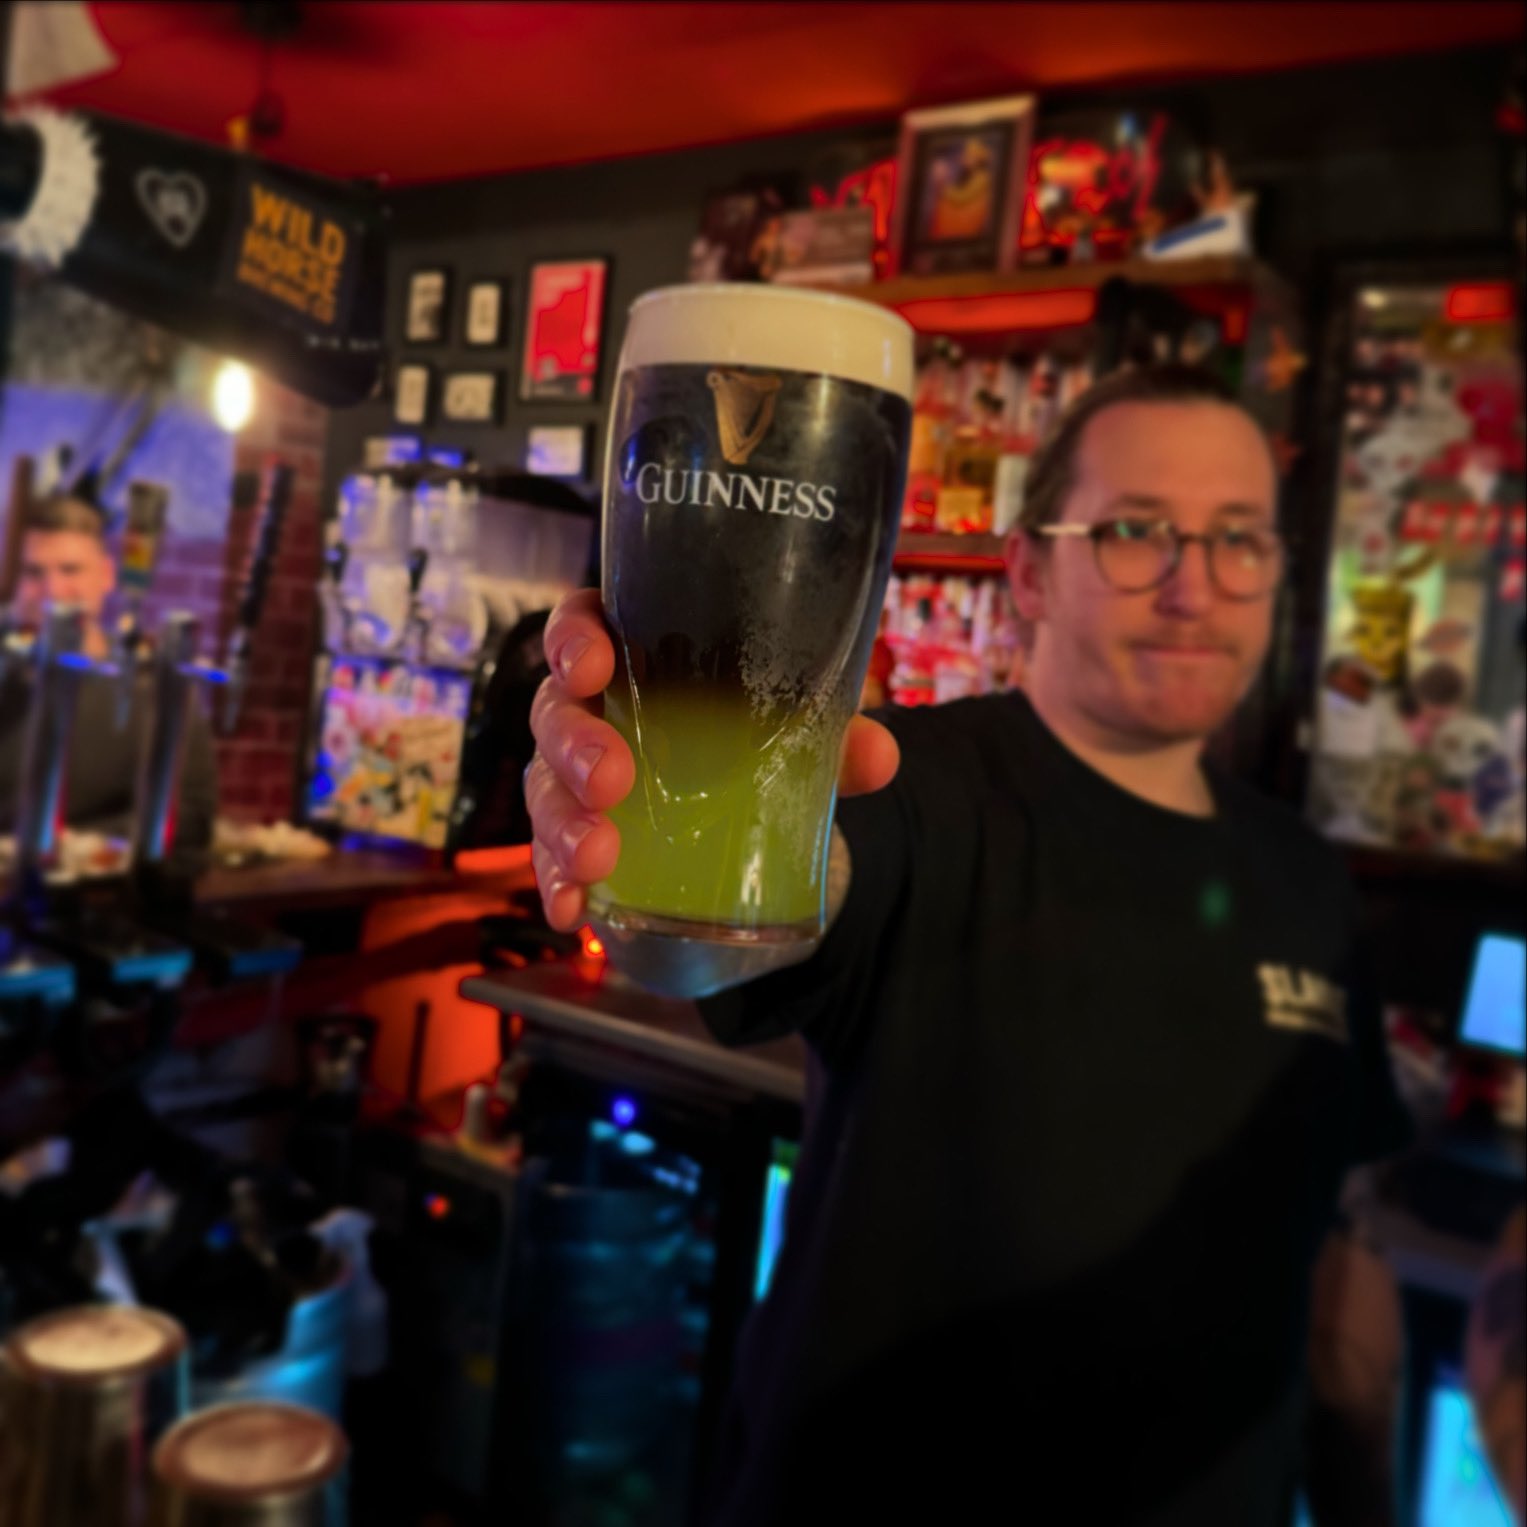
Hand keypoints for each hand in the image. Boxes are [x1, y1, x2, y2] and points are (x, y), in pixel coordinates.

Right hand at [527, 588, 900, 930]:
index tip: (594, 665)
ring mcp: (572, 776)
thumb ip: (836, 734)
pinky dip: (558, 886)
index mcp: (634, 656)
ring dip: (563, 823)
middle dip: (575, 744)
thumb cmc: (751, 733)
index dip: (574, 638)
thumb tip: (878, 757)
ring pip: (545, 788)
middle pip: (555, 711)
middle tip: (611, 778)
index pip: (582, 625)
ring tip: (598, 856)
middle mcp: (591, 710)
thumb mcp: (797, 726)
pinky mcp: (576, 838)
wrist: (742, 812)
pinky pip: (551, 859)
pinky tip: (572, 910)